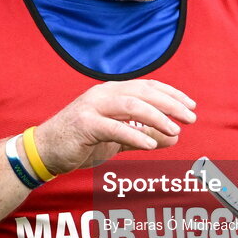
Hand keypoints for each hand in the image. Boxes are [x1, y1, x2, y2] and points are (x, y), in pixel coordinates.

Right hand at [33, 79, 196, 174]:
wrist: (46, 151)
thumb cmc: (82, 142)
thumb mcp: (118, 139)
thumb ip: (144, 136)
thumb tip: (175, 137)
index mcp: (112, 92)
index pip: (147, 86)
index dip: (171, 94)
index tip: (191, 105)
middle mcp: (103, 93)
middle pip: (143, 92)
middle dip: (170, 103)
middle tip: (190, 118)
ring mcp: (92, 107)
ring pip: (131, 105)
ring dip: (156, 117)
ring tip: (175, 130)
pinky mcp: (84, 124)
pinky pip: (114, 128)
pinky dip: (135, 134)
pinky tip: (151, 144)